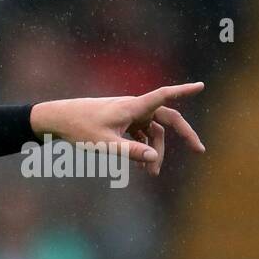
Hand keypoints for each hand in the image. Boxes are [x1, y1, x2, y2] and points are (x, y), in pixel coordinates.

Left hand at [28, 82, 205, 176]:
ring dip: (154, 150)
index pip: (164, 95)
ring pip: (152, 131)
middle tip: (199, 150)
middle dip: (183, 134)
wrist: (56, 120)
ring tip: (151, 173)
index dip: (183, 90)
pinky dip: (142, 146)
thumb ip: (130, 151)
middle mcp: (133, 107)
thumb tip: (154, 158)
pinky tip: (140, 165)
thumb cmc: (79, 130)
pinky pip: (139, 133)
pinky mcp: (120, 120)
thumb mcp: (104, 144)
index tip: (202, 85)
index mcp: (132, 107)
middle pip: (166, 119)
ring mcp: (127, 114)